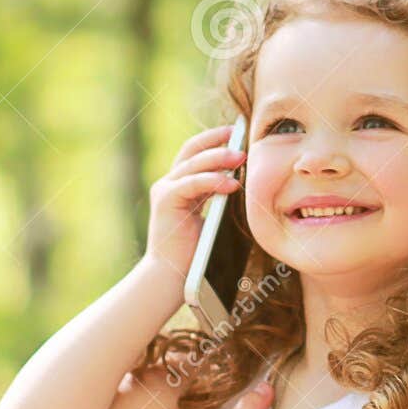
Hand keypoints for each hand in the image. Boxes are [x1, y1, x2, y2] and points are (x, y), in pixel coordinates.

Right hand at [142, 122, 246, 281]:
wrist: (171, 277)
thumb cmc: (193, 254)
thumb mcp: (209, 219)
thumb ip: (217, 198)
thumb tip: (239, 182)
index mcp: (179, 186)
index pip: (195, 152)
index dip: (214, 139)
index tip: (237, 131)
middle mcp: (169, 184)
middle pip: (192, 149)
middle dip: (217, 140)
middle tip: (242, 134)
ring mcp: (165, 190)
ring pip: (193, 164)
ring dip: (219, 158)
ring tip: (242, 157)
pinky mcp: (166, 201)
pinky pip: (192, 184)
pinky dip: (213, 181)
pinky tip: (232, 184)